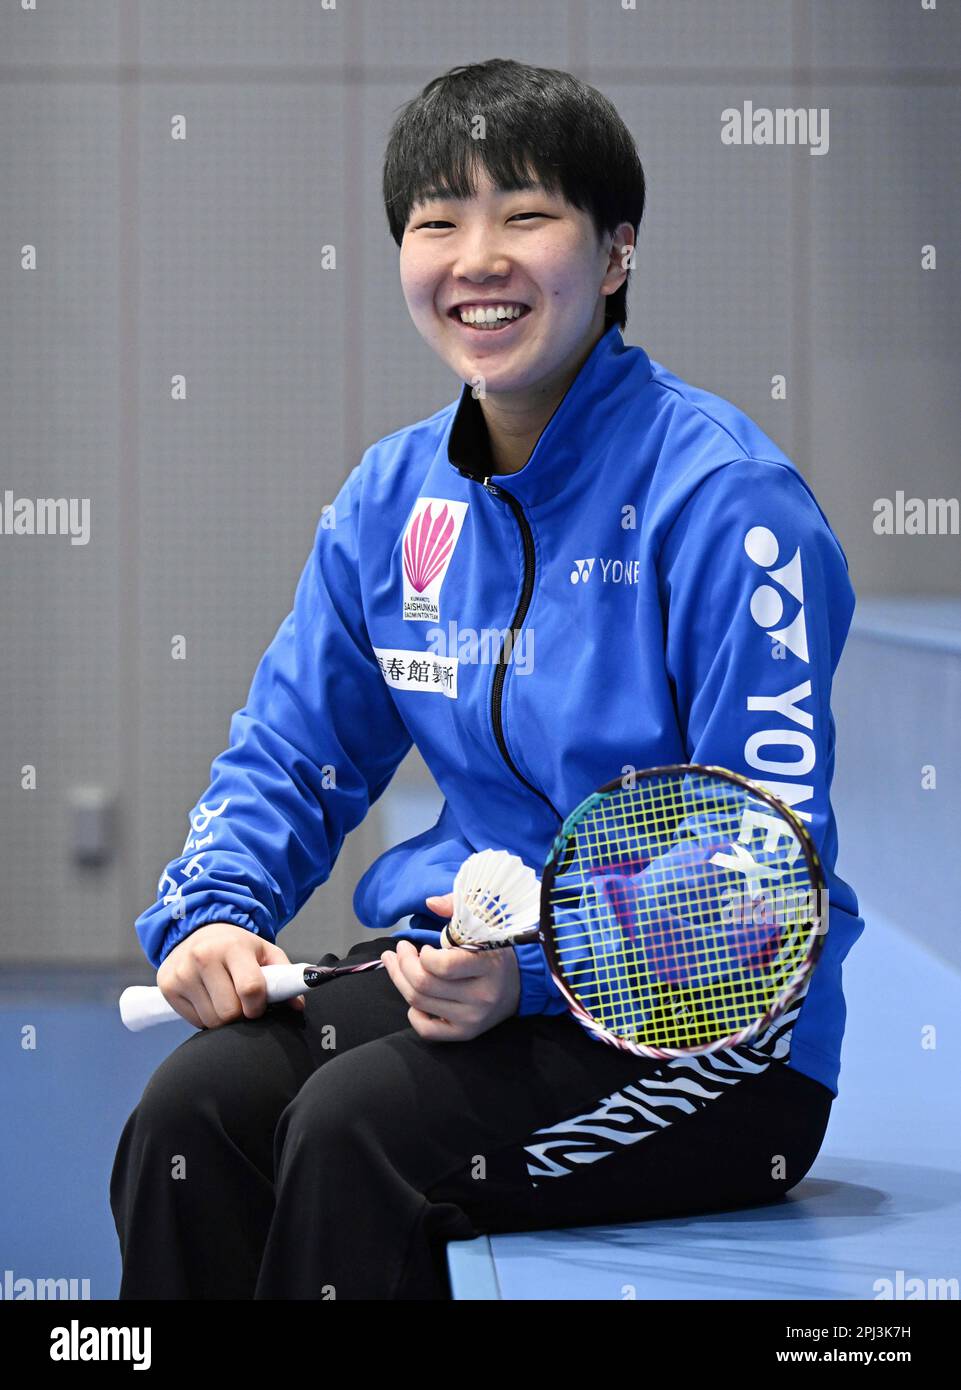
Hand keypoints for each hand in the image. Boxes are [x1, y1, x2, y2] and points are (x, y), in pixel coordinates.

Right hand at [157, 922, 305, 1029]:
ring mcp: (182, 972)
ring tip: (226, 999)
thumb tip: (298, 1006)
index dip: (258, 1006)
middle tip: (243, 1004)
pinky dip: (206, 1018)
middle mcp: (203, 957)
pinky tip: (208, 999)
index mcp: (232, 947)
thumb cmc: (237, 946)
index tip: (259, 1006)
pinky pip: (194, 1021)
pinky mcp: (168, 986)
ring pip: (211, 1021)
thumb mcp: (264, 952)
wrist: (198, 931)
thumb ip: (284, 976)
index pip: (250, 989)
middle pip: (229, 1012)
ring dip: (224, 1019)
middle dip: (241, 1015)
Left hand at [379, 893, 520, 1041]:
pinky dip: (413, 1013)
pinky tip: (414, 998)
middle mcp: (481, 996)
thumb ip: (457, 907)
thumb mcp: (483, 924)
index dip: (422, 956)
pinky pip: (427, 1030)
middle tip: (399, 951)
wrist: (520, 984)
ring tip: (397, 965)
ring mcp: (472, 1019)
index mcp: (488, 966)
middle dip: (402, 964)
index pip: (444, 966)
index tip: (421, 946)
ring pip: (419, 1003)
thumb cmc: (495, 950)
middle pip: (424, 984)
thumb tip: (430, 903)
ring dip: (400, 981)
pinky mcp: (465, 1033)